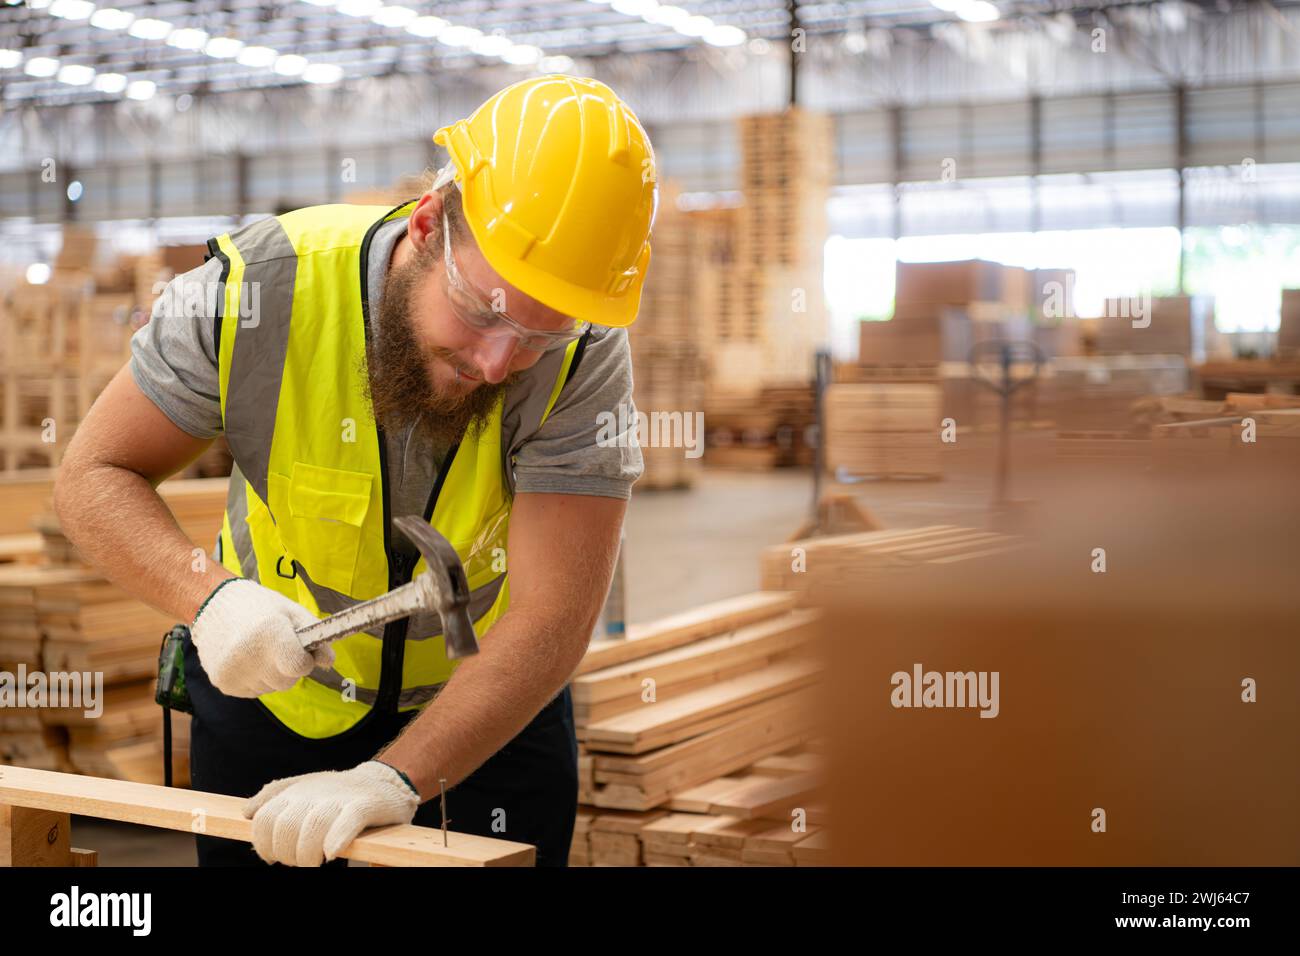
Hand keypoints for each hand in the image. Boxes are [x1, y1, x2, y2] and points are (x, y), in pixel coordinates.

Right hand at [190, 578, 332, 697]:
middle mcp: (249, 656)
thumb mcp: (291, 612)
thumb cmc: (258, 606)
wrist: (212, 604)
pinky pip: (252, 691)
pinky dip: (254, 679)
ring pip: (270, 688)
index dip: (304, 660)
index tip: (298, 650)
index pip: (299, 667)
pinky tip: (244, 659)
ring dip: (270, 674)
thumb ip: (315, 637)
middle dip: (288, 668)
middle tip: (275, 647)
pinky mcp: (223, 683)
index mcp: (270, 633)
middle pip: (286, 681)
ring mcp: (234, 672)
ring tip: (256, 650)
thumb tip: (328, 662)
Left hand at [243, 761, 420, 865]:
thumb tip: (247, 812)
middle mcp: (314, 793)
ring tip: (317, 861)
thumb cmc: (338, 791)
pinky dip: (337, 838)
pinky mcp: (365, 805)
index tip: (274, 858)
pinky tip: (333, 852)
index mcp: (295, 791)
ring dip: (309, 854)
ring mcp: (340, 799)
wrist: (384, 782)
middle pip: (285, 828)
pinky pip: (347, 822)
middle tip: (300, 862)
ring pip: (313, 828)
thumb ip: (274, 795)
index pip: (264, 820)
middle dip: (287, 854)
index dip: (264, 845)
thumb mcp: (304, 787)